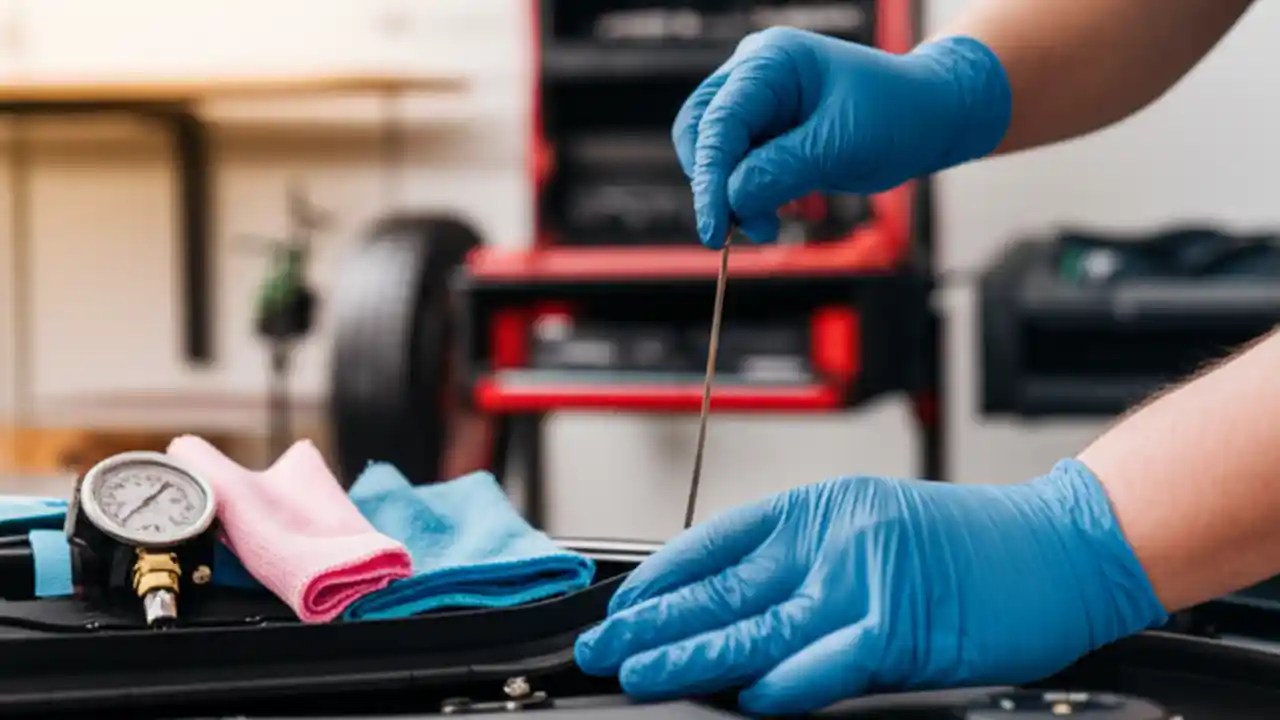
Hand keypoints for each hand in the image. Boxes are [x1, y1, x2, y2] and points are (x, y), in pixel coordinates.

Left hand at [575, 460, 1166, 714]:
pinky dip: (782, 680)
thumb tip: (737, 609)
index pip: (718, 543)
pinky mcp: (903, 626)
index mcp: (819, 511)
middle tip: (601, 647)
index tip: (622, 605)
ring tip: (639, 672)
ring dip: (692, 654)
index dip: (662, 577)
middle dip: (655, 622)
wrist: (1060, 546)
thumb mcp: (872, 530)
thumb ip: (808, 566)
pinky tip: (740, 696)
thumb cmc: (970, 547)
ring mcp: (865, 580)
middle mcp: (832, 539)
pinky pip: (827, 661)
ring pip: (757, 625)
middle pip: (723, 588)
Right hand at [674, 27, 1010, 246]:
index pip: (720, 122)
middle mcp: (756, 73)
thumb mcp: (839, 147)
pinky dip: (749, 194)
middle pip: (702, 132)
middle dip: (716, 184)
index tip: (714, 227)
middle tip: (742, 228)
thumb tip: (731, 199)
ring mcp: (759, 100)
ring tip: (768, 225)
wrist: (932, 117)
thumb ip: (779, 172)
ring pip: (716, 153)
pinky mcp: (768, 129)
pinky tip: (778, 211)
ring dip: (733, 195)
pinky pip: (738, 165)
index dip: (711, 178)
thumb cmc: (898, 115)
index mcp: (772, 61)